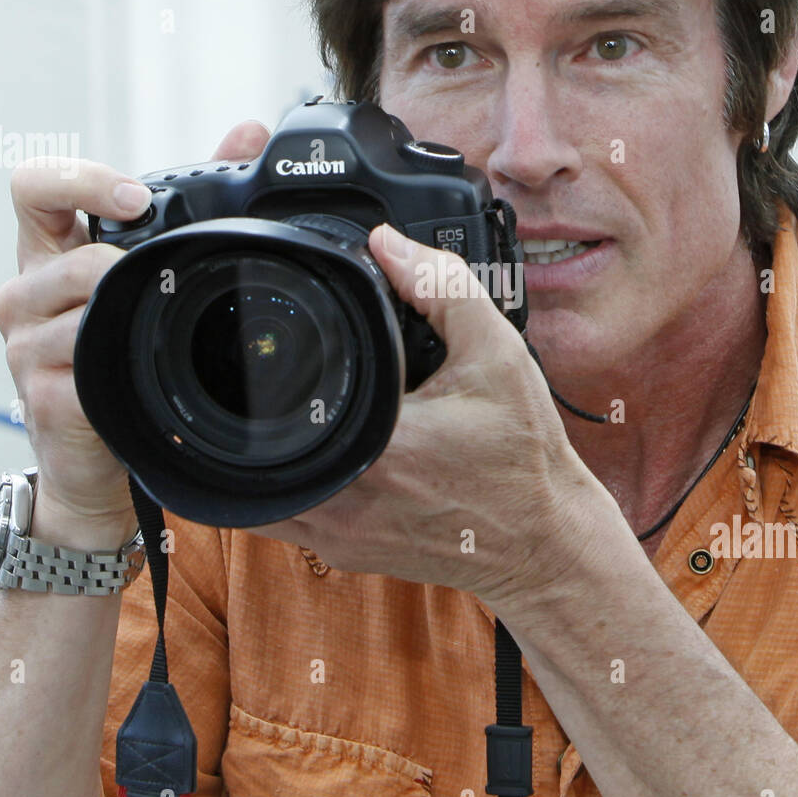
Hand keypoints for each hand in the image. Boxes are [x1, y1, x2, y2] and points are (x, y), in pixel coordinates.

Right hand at [0, 120, 270, 527]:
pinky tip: (147, 375)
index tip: (134, 197)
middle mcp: (25, 293)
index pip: (33, 186)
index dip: (80, 180)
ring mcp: (27, 348)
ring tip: (161, 332)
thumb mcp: (140, 274)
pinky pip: (89, 370)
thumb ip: (188, 203)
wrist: (91, 455)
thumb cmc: (118, 353)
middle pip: (71, 259)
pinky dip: (128, 368)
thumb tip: (246, 132)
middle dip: (127, 267)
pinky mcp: (46, 398)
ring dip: (132, 319)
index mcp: (47, 251)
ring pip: (83, 315)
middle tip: (167, 278)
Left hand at [246, 225, 596, 606]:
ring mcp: (335, 534)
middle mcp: (343, 497)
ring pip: (254, 487)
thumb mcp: (497, 354)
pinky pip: (281, 517)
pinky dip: (284, 482)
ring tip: (293, 410)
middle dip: (261, 399)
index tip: (287, 339)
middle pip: (255, 437)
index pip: (285, 392)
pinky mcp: (342, 554)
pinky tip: (314, 452)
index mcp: (375, 445)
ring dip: (259, 448)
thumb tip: (386, 242)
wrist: (543, 543)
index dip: (275, 357)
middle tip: (289, 371)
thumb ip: (441, 286)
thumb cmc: (525, 458)